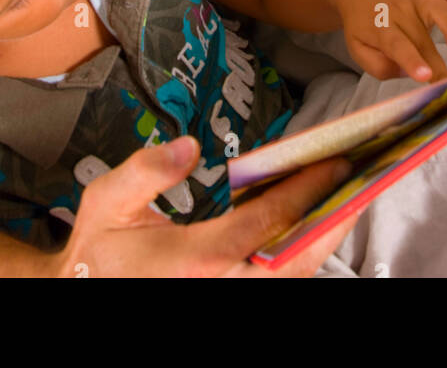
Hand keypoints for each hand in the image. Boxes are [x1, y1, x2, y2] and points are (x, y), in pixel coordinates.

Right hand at [50, 137, 358, 277]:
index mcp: (196, 262)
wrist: (82, 296)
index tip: (336, 162)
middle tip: (365, 180)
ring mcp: (228, 299)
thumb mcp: (107, 201)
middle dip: (334, 219)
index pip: (266, 223)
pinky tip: (312, 224)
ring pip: (293, 277)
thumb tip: (190, 147)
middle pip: (297, 259)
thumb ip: (147, 171)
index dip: (305, 191)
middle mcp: (222, 288)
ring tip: (347, 196)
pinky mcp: (229, 300)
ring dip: (323, 238)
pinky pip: (279, 283)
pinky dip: (302, 254)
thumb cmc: (98, 251)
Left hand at [334, 0, 446, 82]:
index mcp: (381, 28)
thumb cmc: (361, 21)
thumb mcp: (357, 48)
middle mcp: (400, 11)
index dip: (412, 61)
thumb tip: (406, 72)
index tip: (425, 76)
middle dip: (436, 63)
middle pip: (422, 38)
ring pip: (438, 6)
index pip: (397, 46)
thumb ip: (378, 66)